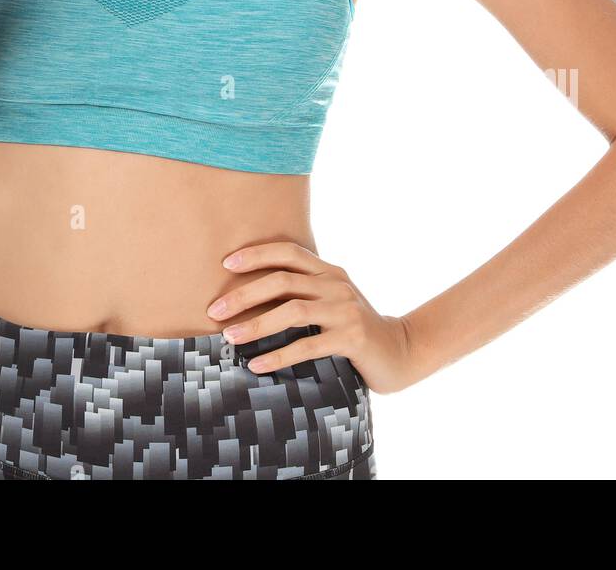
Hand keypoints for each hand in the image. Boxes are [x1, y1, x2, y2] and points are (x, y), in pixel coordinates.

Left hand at [207, 241, 418, 394]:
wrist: (400, 351)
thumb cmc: (354, 327)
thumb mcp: (332, 300)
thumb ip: (304, 291)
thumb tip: (252, 294)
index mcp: (328, 271)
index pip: (288, 251)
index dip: (256, 254)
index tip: (225, 264)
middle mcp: (336, 284)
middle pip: (282, 280)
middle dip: (244, 294)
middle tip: (214, 311)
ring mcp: (345, 310)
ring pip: (292, 310)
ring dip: (256, 324)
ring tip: (230, 337)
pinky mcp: (351, 339)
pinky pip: (308, 346)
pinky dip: (279, 355)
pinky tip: (257, 365)